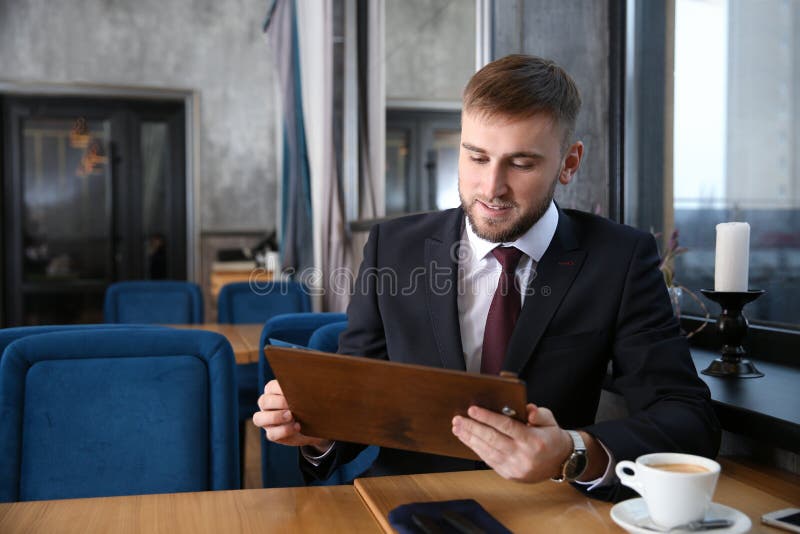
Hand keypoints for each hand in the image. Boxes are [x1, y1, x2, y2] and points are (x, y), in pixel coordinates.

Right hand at [252, 380, 331, 451]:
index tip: (294, 391)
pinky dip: (284, 431)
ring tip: (291, 416)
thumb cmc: (309, 405)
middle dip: (278, 403)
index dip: (280, 389)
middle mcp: (267, 406)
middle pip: (263, 401)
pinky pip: (271, 434)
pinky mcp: (272, 434)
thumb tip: (309, 383)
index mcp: (273, 392)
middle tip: (291, 405)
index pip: (270, 387)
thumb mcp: (308, 395)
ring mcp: (267, 421)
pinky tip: (297, 427)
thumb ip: (305, 389)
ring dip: (275, 417)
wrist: (315, 424)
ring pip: (259, 418)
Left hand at [451, 403, 572, 482]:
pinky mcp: (509, 474)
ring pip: (487, 451)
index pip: (506, 426)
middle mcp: (523, 455)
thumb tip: (526, 410)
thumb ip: (538, 413)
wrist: (560, 462)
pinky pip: (489, 461)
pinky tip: (468, 440)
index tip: (472, 409)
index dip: (487, 417)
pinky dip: (477, 450)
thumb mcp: (550, 420)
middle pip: (492, 439)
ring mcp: (515, 467)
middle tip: (458, 419)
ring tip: (458, 428)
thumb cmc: (552, 437)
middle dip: (472, 428)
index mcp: (533, 440)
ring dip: (470, 439)